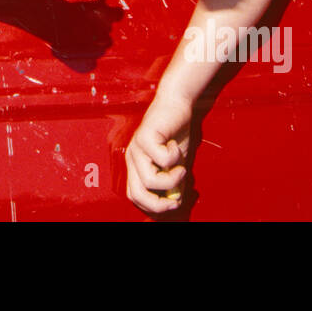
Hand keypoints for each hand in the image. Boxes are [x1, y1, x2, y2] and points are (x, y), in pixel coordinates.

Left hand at [125, 94, 191, 214]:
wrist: (176, 105)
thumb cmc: (175, 134)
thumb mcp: (176, 165)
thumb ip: (173, 183)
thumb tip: (174, 202)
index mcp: (135, 166)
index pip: (134, 196)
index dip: (153, 206)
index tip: (173, 204)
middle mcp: (132, 158)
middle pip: (136, 194)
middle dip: (159, 204)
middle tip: (177, 197)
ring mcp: (136, 147)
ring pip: (150, 180)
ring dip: (172, 179)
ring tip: (180, 166)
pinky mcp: (145, 136)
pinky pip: (163, 160)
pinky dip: (175, 157)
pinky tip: (174, 146)